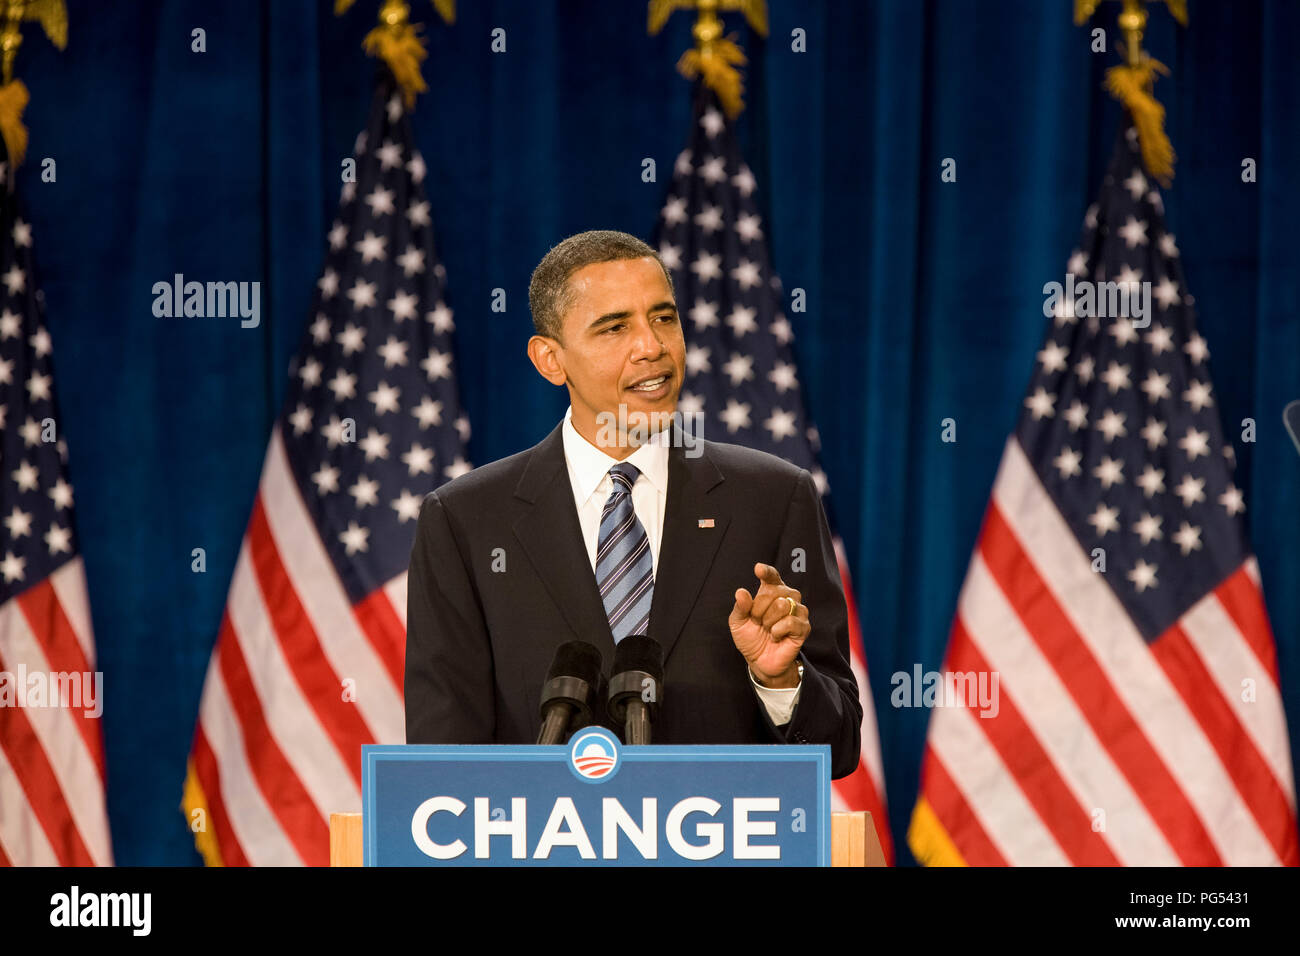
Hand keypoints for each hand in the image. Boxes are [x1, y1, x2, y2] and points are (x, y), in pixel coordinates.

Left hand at [728, 563, 808, 687]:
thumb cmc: (750, 638)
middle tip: (758, 622)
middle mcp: (787, 597)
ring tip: (768, 629)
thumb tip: (741, 592)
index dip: (766, 572)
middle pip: (774, 591)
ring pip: (782, 605)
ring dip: (768, 621)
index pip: (772, 576)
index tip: (758, 569)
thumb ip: (740, 607)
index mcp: (771, 591)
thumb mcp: (738, 622)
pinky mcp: (804, 627)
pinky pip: (790, 621)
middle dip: (759, 609)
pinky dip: (777, 630)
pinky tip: (776, 636)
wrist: (760, 661)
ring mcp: (798, 611)